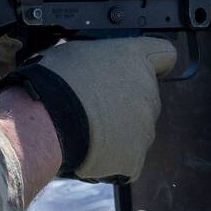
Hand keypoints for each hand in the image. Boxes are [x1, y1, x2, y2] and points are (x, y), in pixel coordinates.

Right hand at [6, 37, 175, 182]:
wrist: (46, 121)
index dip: (154, 62)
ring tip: (86, 132)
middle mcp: (148, 91)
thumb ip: (99, 59)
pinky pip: (127, 160)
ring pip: (137, 131)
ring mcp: (145, 128)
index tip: (140, 70)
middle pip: (146, 98)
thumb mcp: (75, 51)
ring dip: (119, 132)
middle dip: (126, 103)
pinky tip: (88, 152)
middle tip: (95, 107)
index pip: (165, 54)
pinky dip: (111, 159)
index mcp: (135, 59)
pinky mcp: (136, 159)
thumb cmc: (53, 81)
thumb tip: (93, 65)